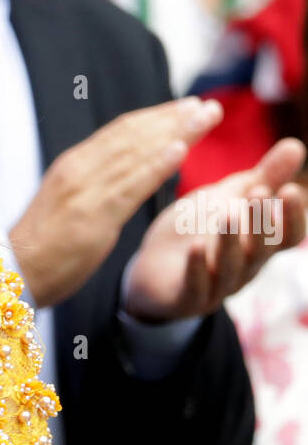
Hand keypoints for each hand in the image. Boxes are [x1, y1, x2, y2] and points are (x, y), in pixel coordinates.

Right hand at [9, 97, 223, 308]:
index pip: (120, 132)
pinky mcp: (93, 216)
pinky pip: (130, 187)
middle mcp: (79, 170)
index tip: (185, 108)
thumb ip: (92, 185)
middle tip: (206, 106)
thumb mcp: (66, 204)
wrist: (13, 272)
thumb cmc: (41, 246)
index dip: (156, 117)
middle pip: (133, 135)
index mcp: (73, 165)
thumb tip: (122, 173)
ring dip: (175, 132)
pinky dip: (157, 165)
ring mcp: (86, 191)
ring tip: (205, 117)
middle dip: (172, 118)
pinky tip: (181, 150)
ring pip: (137, 154)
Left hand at [123, 137, 307, 322]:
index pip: (288, 236)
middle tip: (258, 195)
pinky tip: (194, 247)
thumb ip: (261, 178)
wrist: (150, 268)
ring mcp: (216, 287)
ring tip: (228, 214)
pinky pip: (195, 288)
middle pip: (260, 251)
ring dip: (230, 242)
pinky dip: (196, 268)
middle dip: (261, 224)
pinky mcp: (185, 300)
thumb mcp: (228, 198)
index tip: (291, 188)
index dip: (293, 217)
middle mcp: (244, 268)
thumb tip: (296, 144)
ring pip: (229, 268)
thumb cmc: (195, 230)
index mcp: (258, 244)